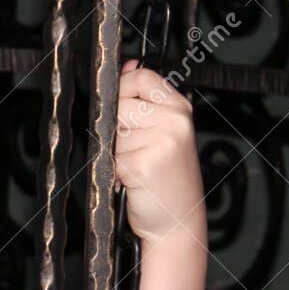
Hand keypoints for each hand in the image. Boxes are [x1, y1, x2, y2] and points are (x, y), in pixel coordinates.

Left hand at [114, 58, 204, 245]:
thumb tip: (126, 66)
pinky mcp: (142, 163)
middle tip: (134, 150)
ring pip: (110, 133)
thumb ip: (144, 99)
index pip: (140, 77)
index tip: (119, 108)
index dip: (121, 89)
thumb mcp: (163, 133)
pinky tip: (132, 181)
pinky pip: (108, 158)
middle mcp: (174, 121)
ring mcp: (160, 142)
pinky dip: (113, 172)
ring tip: (136, 166)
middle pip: (119, 104)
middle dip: (116, 129)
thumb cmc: (166, 181)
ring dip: (114, 153)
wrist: (178, 223)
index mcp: (180, 109)